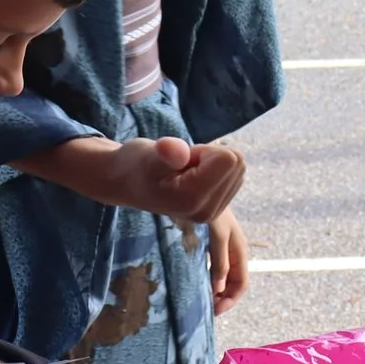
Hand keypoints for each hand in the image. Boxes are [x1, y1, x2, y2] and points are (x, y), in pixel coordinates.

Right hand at [20, 136, 245, 224]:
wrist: (126, 183)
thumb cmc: (136, 165)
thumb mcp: (148, 154)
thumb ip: (167, 154)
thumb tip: (178, 151)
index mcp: (193, 199)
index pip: (229, 158)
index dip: (204, 150)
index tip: (181, 160)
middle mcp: (207, 212)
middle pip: (237, 162)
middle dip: (210, 155)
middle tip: (182, 165)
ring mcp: (214, 213)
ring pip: (237, 168)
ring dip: (212, 162)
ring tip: (184, 171)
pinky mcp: (218, 209)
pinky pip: (234, 176)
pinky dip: (215, 170)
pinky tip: (191, 177)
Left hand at [206, 207, 250, 314]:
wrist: (199, 188)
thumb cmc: (212, 210)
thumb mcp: (217, 236)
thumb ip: (220, 261)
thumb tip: (218, 288)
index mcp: (240, 250)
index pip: (241, 283)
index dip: (231, 299)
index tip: (214, 311)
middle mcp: (233, 251)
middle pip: (233, 282)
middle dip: (223, 298)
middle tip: (205, 310)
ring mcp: (222, 248)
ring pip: (222, 276)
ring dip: (215, 289)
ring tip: (201, 299)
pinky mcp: (210, 244)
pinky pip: (212, 267)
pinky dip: (207, 278)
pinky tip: (196, 282)